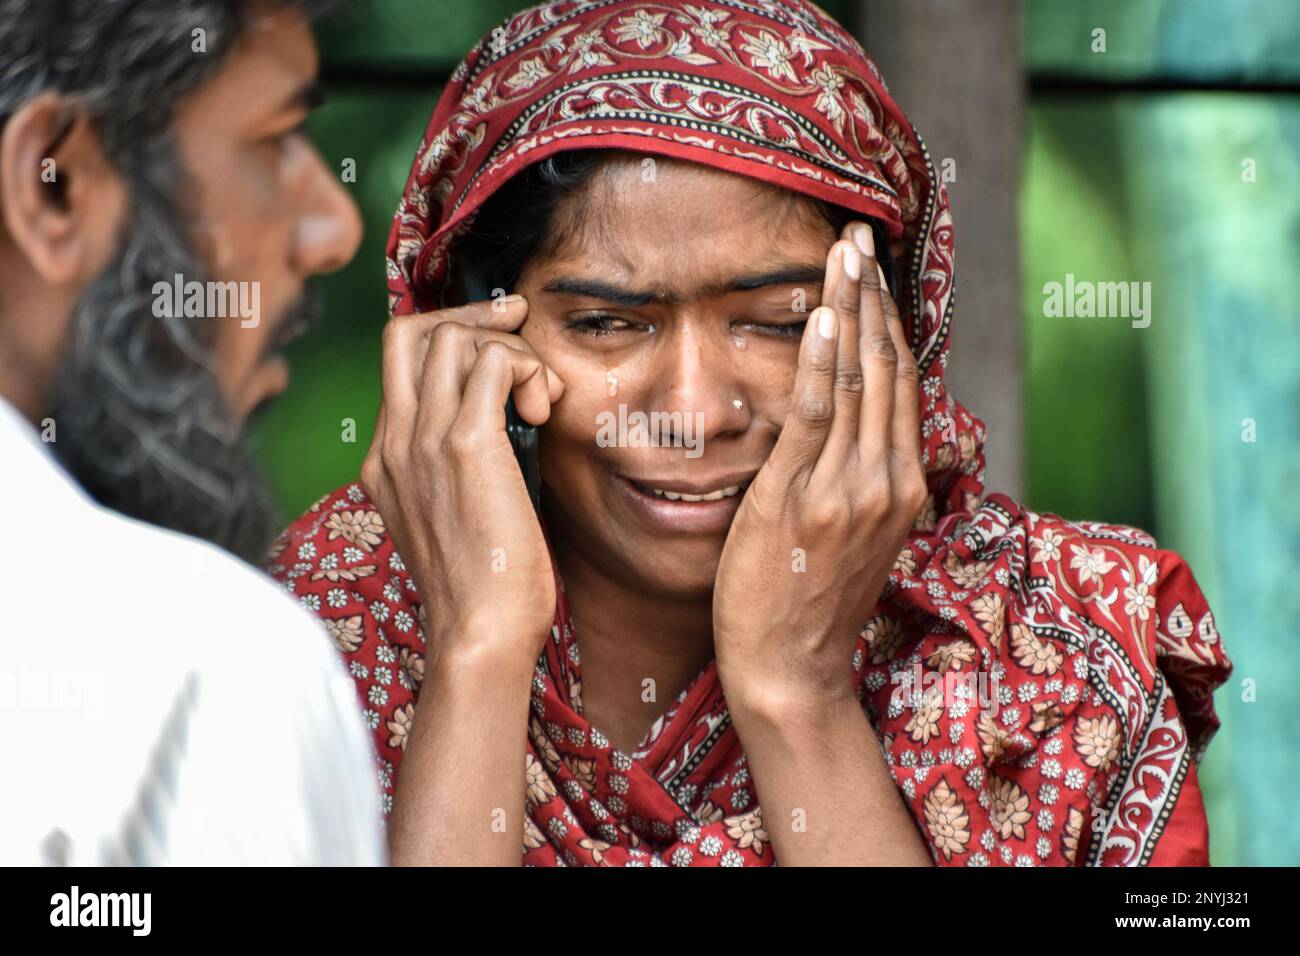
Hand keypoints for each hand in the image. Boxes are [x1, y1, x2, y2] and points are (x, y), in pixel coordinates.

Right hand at [360, 296, 564, 668]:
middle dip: (472, 315)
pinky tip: (546, 408)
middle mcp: (393, 440)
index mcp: (386, 458)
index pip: (400, 360)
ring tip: (541, 394)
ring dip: (509, 347)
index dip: (451, 334)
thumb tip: (509, 420)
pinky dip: (527, 368)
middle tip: (520, 326)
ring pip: (452, 336)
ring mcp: (422, 440)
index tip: (501, 341)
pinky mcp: (464, 446)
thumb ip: (462, 466)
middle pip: (410, 330)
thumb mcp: (457, 516)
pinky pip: (493, 362)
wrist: (479, 633)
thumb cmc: (483, 585)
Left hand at [712, 222, 926, 717]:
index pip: (901, 384)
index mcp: (901, 485)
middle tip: (860, 233)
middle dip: (873, 294)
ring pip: (860, 380)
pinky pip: (817, 416)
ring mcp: (851, 488)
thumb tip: (851, 427)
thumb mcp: (854, 536)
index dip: (890, 321)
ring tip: (845, 251)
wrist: (791, 669)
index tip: (877, 270)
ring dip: (851, 308)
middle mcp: (888, 479)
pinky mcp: (805, 497)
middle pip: (887, 368)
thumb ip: (860, 478)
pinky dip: (823, 360)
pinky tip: (821, 313)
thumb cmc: (811, 602)